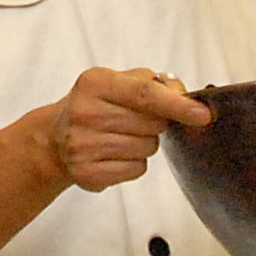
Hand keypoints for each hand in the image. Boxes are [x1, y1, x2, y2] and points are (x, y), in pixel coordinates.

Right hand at [44, 65, 213, 190]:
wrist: (52, 139)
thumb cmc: (94, 106)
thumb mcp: (115, 82)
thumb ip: (152, 82)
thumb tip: (184, 96)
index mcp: (95, 83)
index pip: (145, 93)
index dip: (177, 104)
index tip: (203, 114)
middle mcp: (85, 113)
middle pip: (152, 124)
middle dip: (156, 123)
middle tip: (135, 120)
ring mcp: (83, 145)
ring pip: (147, 148)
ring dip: (144, 143)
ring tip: (120, 137)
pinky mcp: (87, 172)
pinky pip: (136, 169)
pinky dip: (133, 163)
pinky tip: (114, 154)